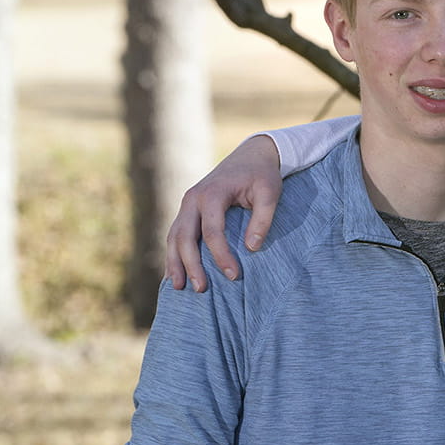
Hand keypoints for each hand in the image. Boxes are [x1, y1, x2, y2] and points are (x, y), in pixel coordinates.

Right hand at [165, 135, 283, 291]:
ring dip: (175, 262)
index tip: (233, 275)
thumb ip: (263, 219)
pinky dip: (174, 253)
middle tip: (200, 289)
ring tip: (179, 287)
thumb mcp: (270, 193)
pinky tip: (175, 273)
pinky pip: (176, 234)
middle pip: (185, 236)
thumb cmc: (263, 175)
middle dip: (190, 264)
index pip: (212, 231)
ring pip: (174, 236)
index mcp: (212, 193)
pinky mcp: (187, 210)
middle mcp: (193, 198)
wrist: (252, 155)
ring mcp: (187, 204)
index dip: (221, 255)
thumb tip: (251, 248)